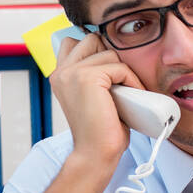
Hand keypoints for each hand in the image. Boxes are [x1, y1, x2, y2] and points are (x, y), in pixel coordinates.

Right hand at [50, 32, 146, 167]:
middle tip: (119, 82)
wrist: (95, 153)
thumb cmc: (100, 131)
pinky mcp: (87, 77)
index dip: (96, 51)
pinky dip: (132, 81)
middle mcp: (61, 71)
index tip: (110, 74)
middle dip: (110, 57)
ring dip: (124, 71)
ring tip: (126, 93)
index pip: (75, 42)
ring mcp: (72, 72)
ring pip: (109, 51)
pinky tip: (131, 98)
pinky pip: (120, 67)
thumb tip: (114, 55)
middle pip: (92, 39)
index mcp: (60, 75)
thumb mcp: (94, 97)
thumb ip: (95, 75)